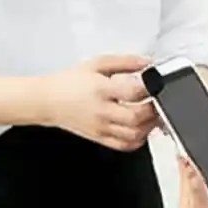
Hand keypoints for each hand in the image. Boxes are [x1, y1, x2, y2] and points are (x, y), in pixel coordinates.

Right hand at [40, 55, 157, 150]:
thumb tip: (148, 63)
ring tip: (152, 114)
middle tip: (158, 100)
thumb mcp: (98, 63)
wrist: (49, 101)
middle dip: (154, 109)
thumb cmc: (70, 82)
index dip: (150, 87)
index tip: (157, 82)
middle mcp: (102, 111)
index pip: (133, 92)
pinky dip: (139, 139)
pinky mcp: (100, 138)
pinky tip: (141, 128)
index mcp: (101, 89)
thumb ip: (126, 62)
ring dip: (150, 126)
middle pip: (137, 117)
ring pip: (134, 135)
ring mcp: (101, 127)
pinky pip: (125, 145)